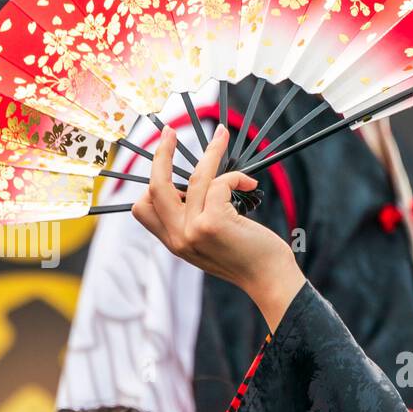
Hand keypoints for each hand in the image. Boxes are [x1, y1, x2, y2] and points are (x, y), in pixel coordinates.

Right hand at [131, 125, 305, 330]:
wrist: (270, 280)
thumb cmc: (247, 257)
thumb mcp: (209, 244)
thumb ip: (193, 223)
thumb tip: (191, 186)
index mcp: (174, 243)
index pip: (142, 209)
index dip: (150, 183)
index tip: (164, 164)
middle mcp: (178, 238)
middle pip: (155, 186)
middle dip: (161, 154)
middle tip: (170, 132)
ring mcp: (194, 231)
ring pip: (194, 177)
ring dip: (211, 151)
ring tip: (222, 136)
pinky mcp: (214, 223)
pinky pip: (220, 182)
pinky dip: (235, 177)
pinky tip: (248, 185)